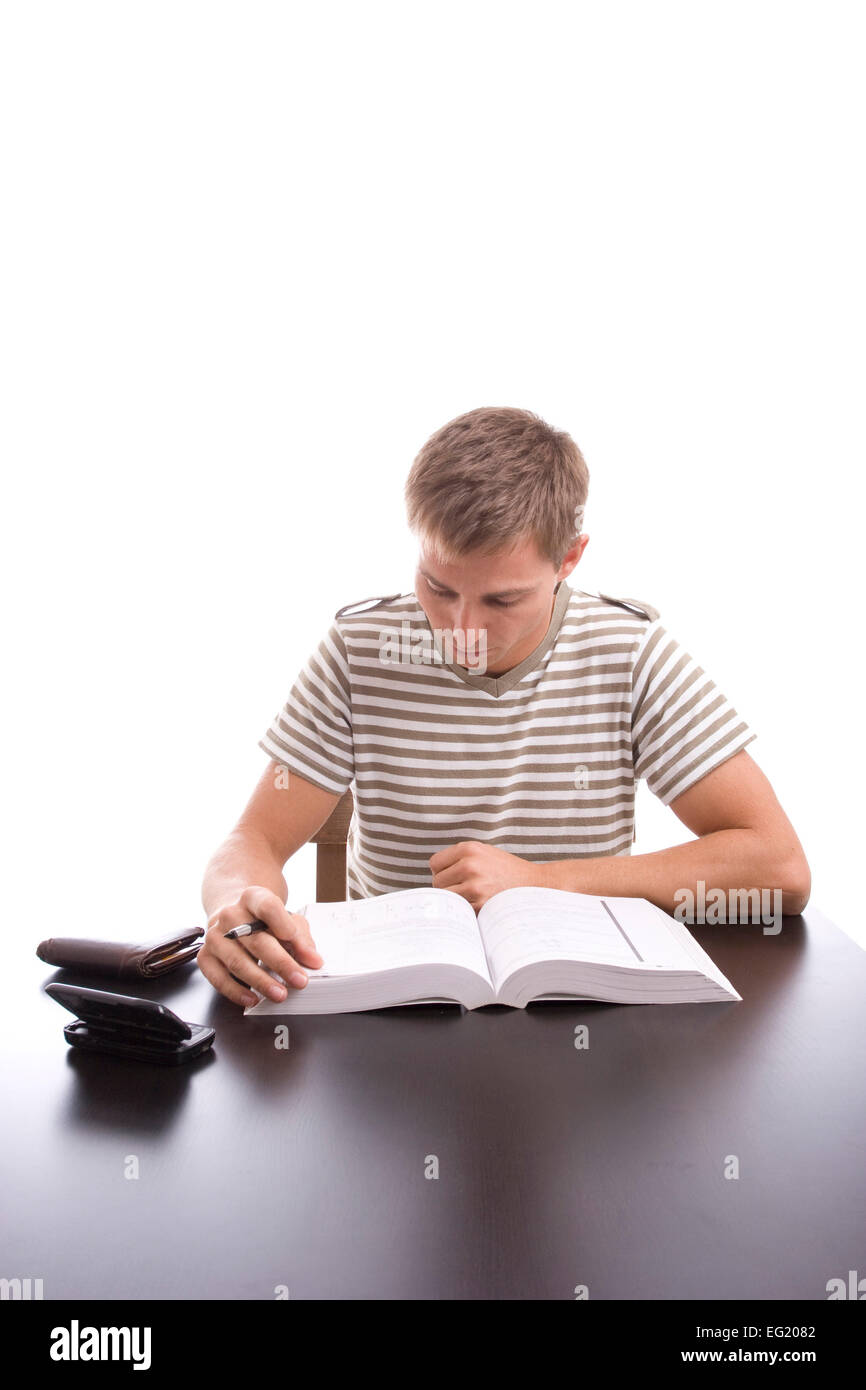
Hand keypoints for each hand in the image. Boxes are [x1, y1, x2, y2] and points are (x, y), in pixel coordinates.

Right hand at [197, 886, 322, 1007]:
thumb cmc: (263, 921)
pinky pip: (218, 978)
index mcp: (252, 898)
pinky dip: (236, 992)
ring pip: (237, 962)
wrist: (233, 916)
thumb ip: (301, 939)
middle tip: (299, 980)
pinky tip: (252, 998)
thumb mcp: (287, 920)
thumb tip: (312, 960)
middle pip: (256, 940)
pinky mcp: (205, 956)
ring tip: (280, 994)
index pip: (267, 907)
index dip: (282, 923)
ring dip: (261, 982)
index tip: (295, 941)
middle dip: (281, 964)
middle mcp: (230, 914)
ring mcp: (215, 936)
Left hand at [428, 841, 545, 910]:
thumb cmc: (506, 870)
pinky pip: (459, 910)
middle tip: (464, 888)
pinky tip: (477, 905)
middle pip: (437, 882)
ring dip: (455, 900)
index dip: (442, 871)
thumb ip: (459, 857)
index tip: (452, 876)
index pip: (435, 863)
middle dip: (447, 887)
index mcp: (469, 849)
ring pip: (446, 897)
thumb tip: (433, 873)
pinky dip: (465, 911)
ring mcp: (475, 886)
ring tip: (471, 897)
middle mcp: (470, 865)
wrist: (534, 885)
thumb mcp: (484, 852)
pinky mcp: (480, 905)